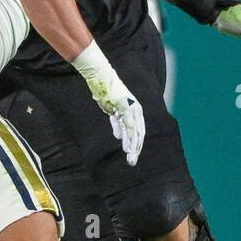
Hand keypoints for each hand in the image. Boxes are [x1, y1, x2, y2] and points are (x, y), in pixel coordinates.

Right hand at [72, 43, 144, 164]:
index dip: (136, 144)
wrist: (102, 77)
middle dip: (136, 149)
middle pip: (139, 134)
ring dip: (132, 146)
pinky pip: (128, 125)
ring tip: (130, 158)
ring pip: (134, 132)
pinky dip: (127, 137)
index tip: (133, 155)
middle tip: (132, 162)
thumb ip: (117, 123)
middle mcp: (136, 111)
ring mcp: (131, 109)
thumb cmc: (107, 93)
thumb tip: (119, 137)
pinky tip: (127, 147)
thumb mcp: (112, 111)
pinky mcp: (125, 107)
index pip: (139, 131)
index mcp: (136, 111)